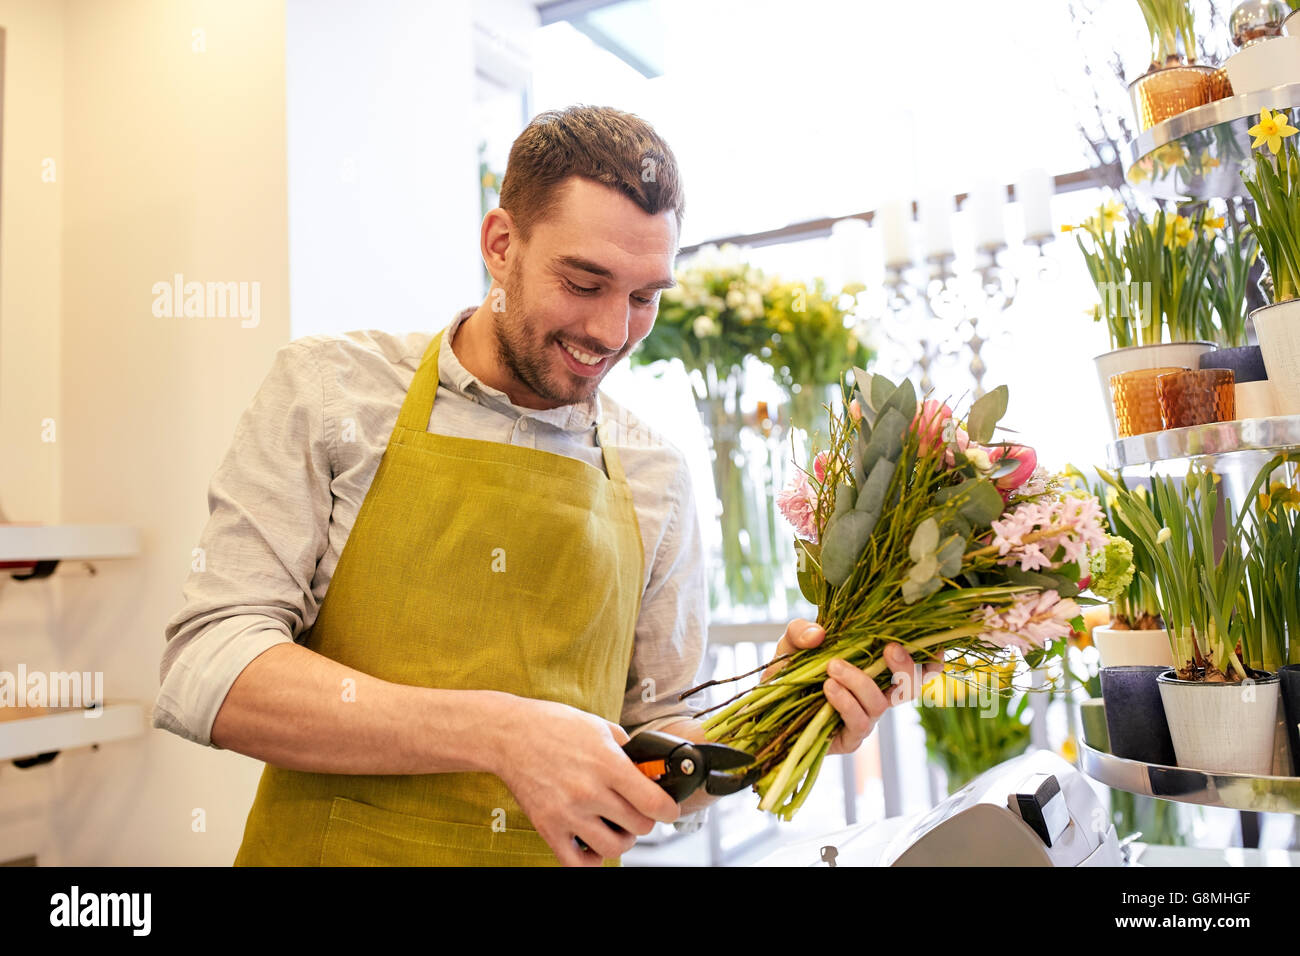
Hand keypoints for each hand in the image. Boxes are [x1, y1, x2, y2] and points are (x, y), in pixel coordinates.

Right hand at [490, 697, 679, 866]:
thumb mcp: (599, 727)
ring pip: (613, 848)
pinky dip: (591, 860)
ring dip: (622, 840)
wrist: (509, 734)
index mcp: (606, 764)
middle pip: (638, 826)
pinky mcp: (547, 827)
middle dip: (644, 820)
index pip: (653, 802)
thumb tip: (649, 770)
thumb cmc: (554, 726)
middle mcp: (589, 791)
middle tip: (637, 810)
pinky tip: (592, 843)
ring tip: (615, 826)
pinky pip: (577, 864)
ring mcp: (567, 813)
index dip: (668, 809)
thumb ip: (626, 750)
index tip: (667, 808)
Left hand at [763, 619, 941, 755]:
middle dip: (906, 668)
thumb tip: (819, 634)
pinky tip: (828, 688)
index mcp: (874, 668)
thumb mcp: (791, 643)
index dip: (931, 659)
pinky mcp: (849, 739)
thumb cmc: (787, 673)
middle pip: (910, 687)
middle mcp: (876, 693)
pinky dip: (845, 702)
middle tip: (889, 648)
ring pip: (881, 703)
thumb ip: (801, 631)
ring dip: (861, 682)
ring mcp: (865, 717)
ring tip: (832, 668)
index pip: (915, 665)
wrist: (762, 709)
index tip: (933, 644)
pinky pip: (859, 722)